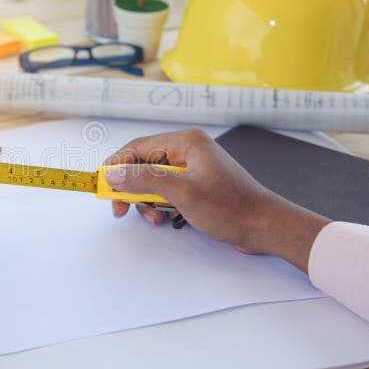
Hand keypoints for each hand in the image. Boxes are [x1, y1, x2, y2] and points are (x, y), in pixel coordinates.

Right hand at [104, 127, 329, 271]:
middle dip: (130, 188)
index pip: (137, 147)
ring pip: (152, 181)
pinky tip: (165, 219)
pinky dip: (160, 205)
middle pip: (142, 164)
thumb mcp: (182, 193)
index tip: (103, 187)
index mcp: (185, 141)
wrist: (265, 226)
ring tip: (153, 218)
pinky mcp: (196, 185)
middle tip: (121, 210)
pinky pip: (166, 191)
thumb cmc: (230, 207)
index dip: (116, 166)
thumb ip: (144, 180)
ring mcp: (192, 168)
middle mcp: (187, 150)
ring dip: (146, 200)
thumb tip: (112, 174)